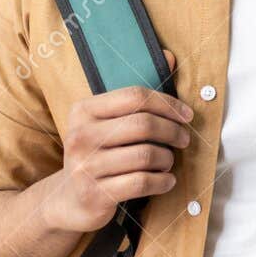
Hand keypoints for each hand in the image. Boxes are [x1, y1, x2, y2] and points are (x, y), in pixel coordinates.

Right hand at [39, 54, 190, 233]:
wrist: (68, 199)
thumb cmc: (98, 154)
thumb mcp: (107, 123)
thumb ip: (137, 96)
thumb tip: (171, 57)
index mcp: (84, 111)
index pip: (135, 96)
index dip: (168, 104)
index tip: (187, 116)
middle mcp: (80, 136)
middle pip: (143, 124)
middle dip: (173, 132)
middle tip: (184, 140)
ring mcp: (85, 167)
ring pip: (146, 155)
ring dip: (167, 159)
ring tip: (168, 162)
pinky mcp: (95, 194)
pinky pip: (142, 182)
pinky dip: (163, 181)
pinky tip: (167, 180)